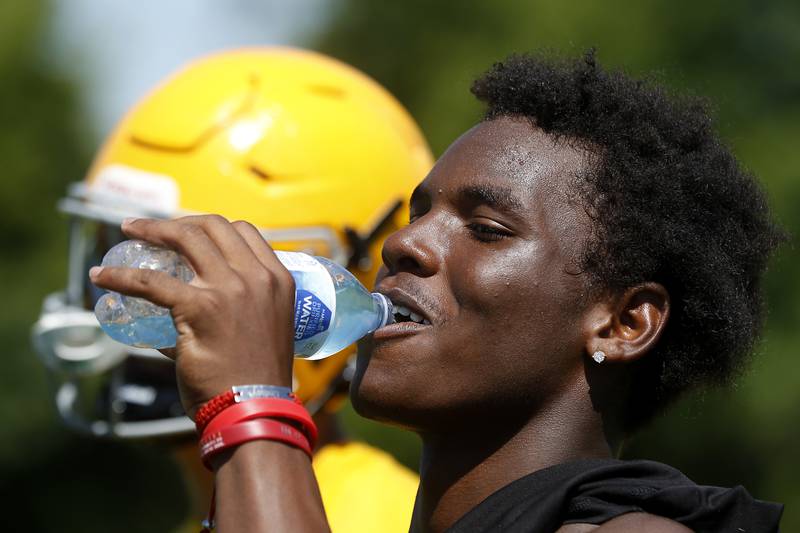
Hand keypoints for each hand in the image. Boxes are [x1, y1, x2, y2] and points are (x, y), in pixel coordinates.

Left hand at [89, 215, 295, 418]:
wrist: (255, 408)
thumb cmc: (257, 378)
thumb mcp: (268, 329)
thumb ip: (241, 310)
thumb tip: (190, 307)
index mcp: (279, 279)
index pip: (245, 232)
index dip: (212, 226)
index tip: (190, 232)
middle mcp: (258, 277)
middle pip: (214, 226)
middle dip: (179, 221)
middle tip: (153, 229)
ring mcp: (230, 289)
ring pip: (185, 238)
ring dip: (150, 229)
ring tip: (128, 231)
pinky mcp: (200, 307)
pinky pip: (151, 281)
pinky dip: (121, 276)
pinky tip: (102, 277)